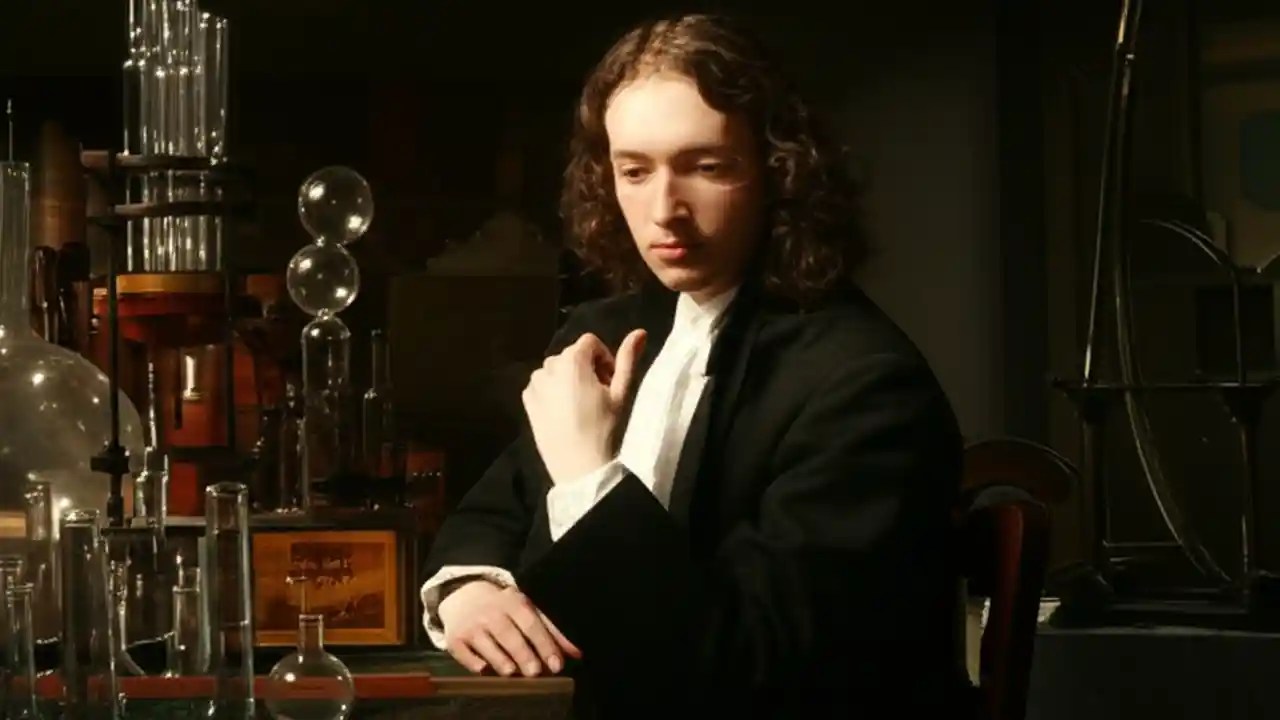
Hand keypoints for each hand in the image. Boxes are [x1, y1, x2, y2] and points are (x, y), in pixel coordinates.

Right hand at [438, 580, 581, 676]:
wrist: (462, 596)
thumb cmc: (503, 608)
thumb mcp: (527, 611)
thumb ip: (551, 632)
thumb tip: (576, 654)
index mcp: (513, 602)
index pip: (532, 624)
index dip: (544, 644)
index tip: (556, 664)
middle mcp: (491, 611)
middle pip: (509, 635)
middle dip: (523, 654)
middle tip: (535, 672)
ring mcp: (471, 625)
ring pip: (488, 646)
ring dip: (501, 661)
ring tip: (512, 672)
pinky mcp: (455, 638)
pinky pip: (465, 655)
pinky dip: (475, 663)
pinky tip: (484, 669)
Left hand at [523, 329, 646, 484]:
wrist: (580, 468)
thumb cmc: (605, 428)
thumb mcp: (621, 393)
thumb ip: (628, 359)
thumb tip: (640, 332)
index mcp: (572, 360)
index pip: (590, 342)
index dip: (604, 358)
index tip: (610, 382)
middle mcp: (548, 367)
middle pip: (572, 356)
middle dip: (587, 369)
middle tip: (600, 396)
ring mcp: (534, 385)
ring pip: (555, 370)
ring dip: (569, 380)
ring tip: (582, 406)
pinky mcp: (527, 402)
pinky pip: (542, 386)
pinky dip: (553, 392)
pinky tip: (565, 414)